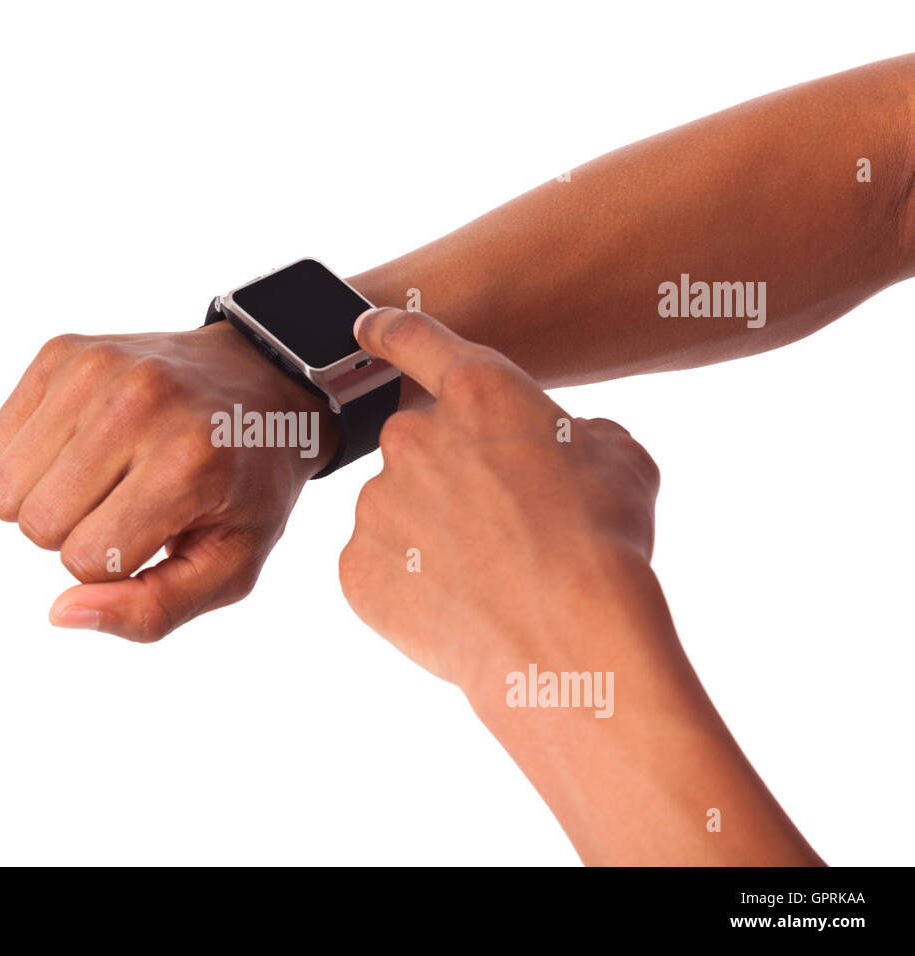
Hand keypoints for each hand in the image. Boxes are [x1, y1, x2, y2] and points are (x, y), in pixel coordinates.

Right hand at [0, 320, 335, 640]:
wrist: (263, 384)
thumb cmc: (245, 487)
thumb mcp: (229, 567)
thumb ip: (152, 611)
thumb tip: (59, 614)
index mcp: (188, 463)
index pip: (88, 560)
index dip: (115, 567)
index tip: (157, 534)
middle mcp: (138, 404)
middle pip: (38, 524)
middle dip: (77, 536)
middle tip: (130, 505)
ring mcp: (95, 369)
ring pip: (2, 491)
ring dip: (45, 501)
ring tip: (103, 478)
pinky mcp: (61, 351)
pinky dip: (26, 464)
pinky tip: (81, 448)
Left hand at [338, 308, 661, 700]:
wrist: (565, 640)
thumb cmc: (604, 544)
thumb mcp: (623, 461)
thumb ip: (580, 432)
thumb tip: (568, 443)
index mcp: (477, 391)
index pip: (416, 338)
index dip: (390, 330)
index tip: (366, 326)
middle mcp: (411, 436)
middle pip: (418, 446)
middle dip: (451, 476)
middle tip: (502, 525)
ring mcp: (375, 503)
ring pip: (397, 510)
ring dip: (430, 533)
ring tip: (487, 577)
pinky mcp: (355, 566)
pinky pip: (379, 567)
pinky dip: (409, 583)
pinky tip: (456, 606)